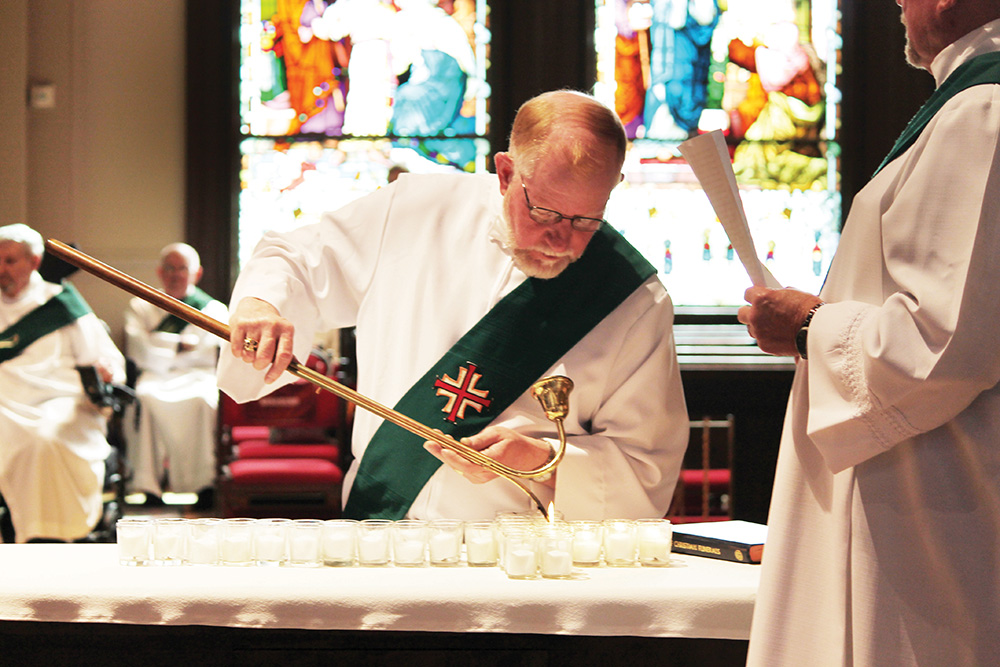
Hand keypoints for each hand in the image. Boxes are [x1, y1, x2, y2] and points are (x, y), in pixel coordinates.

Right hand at [228, 297, 295, 382]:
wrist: (256, 304)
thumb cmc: (272, 328)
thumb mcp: (284, 336)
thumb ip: (288, 354)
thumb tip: (297, 373)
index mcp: (287, 329)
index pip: (284, 355)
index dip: (276, 371)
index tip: (269, 380)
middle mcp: (272, 325)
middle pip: (265, 357)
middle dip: (259, 366)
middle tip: (258, 364)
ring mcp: (255, 324)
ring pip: (249, 355)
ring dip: (248, 359)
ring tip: (251, 351)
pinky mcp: (240, 323)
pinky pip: (237, 349)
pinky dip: (238, 354)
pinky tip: (242, 347)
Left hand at [423, 426, 555, 487]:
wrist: (526, 458)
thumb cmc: (514, 444)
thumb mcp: (499, 434)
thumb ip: (480, 439)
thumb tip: (463, 443)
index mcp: (491, 463)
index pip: (469, 464)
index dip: (454, 457)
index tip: (443, 447)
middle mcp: (483, 474)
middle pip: (458, 465)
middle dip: (441, 452)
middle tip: (429, 441)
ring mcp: (479, 476)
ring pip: (457, 466)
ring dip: (445, 453)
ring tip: (434, 440)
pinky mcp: (476, 475)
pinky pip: (461, 466)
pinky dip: (452, 456)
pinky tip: (445, 446)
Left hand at [737, 286, 822, 356]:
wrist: (820, 331)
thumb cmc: (810, 310)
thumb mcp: (793, 293)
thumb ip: (776, 295)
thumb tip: (773, 297)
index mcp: (762, 298)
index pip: (747, 293)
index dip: (754, 296)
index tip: (757, 298)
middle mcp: (756, 315)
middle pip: (741, 313)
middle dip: (750, 312)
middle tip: (761, 313)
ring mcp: (759, 332)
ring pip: (750, 328)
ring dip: (758, 326)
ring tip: (774, 326)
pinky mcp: (764, 345)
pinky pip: (761, 340)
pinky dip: (768, 338)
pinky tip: (780, 335)